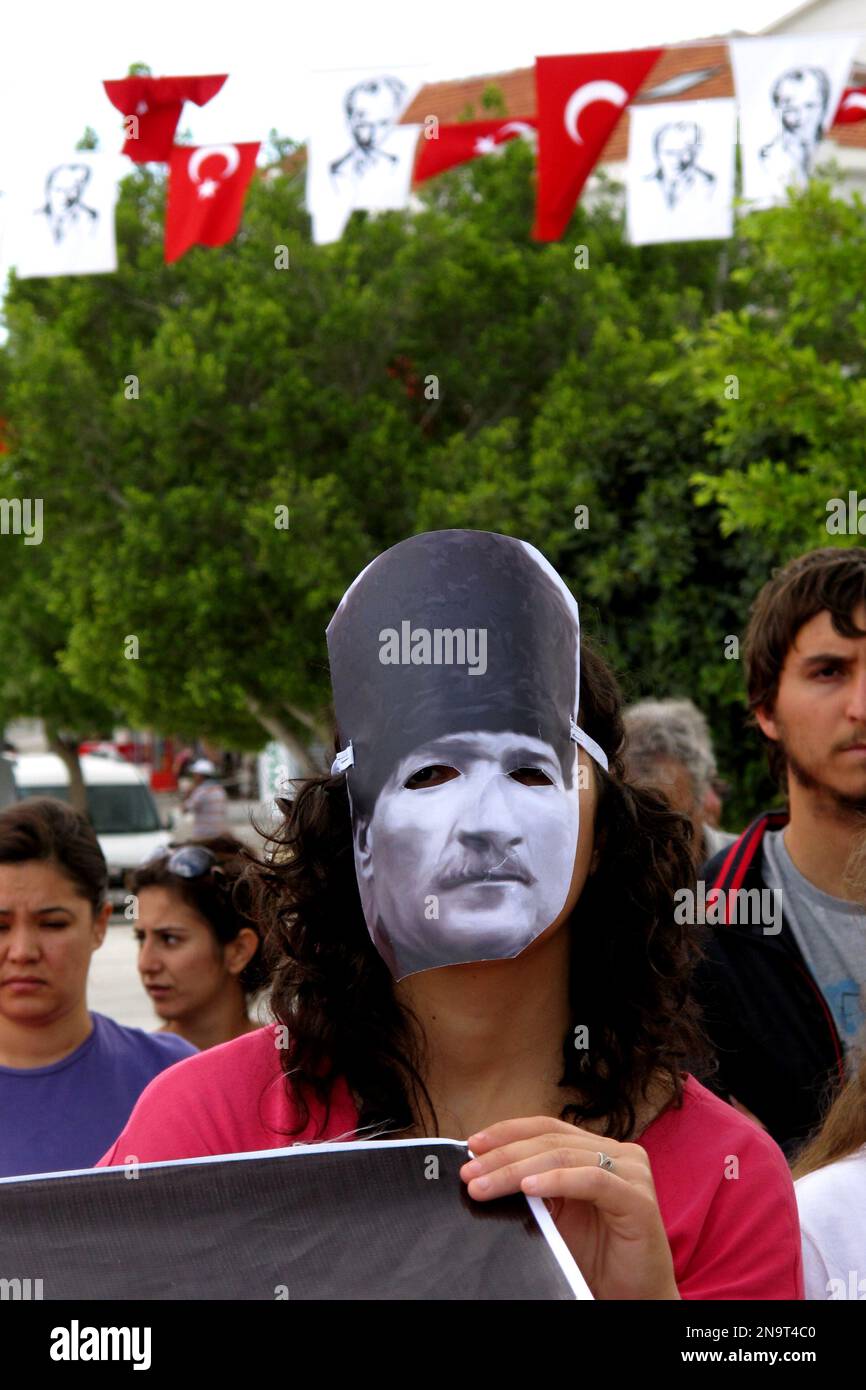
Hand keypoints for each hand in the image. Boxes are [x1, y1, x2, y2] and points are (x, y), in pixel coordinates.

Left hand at [460, 1116, 679, 1300]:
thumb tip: (482, 1171)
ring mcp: (631, 1173)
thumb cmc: (595, 1257)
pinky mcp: (639, 1199)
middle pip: (551, 1142)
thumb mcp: (556, 1216)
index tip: (472, 1144)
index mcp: (597, 1150)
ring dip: (517, 1169)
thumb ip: (532, 1189)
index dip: (509, 1132)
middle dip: (504, 1156)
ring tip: (486, 1184)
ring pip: (565, 1157)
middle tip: (470, 1172)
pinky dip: (556, 1181)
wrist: (634, 1297)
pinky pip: (593, 1180)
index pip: (547, 1129)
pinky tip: (528, 1188)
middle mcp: (618, 1153)